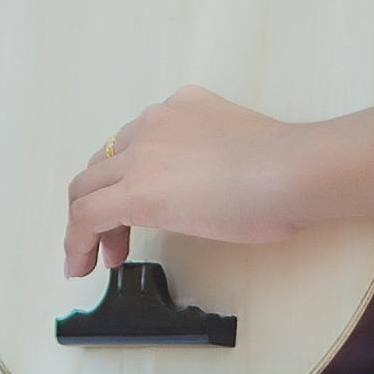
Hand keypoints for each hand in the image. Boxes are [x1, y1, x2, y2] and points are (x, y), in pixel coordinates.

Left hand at [65, 91, 373, 279]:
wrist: (296, 171)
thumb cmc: (290, 171)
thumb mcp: (241, 151)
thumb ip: (213, 161)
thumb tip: (208, 194)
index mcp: (181, 108)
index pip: (132, 144)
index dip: (123, 181)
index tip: (131, 212)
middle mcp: (154, 122)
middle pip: (103, 166)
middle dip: (102, 205)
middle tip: (115, 243)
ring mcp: (142, 152)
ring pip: (86, 189)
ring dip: (85, 226)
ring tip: (94, 260)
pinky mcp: (137, 189)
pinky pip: (87, 216)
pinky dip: (76, 242)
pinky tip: (81, 265)